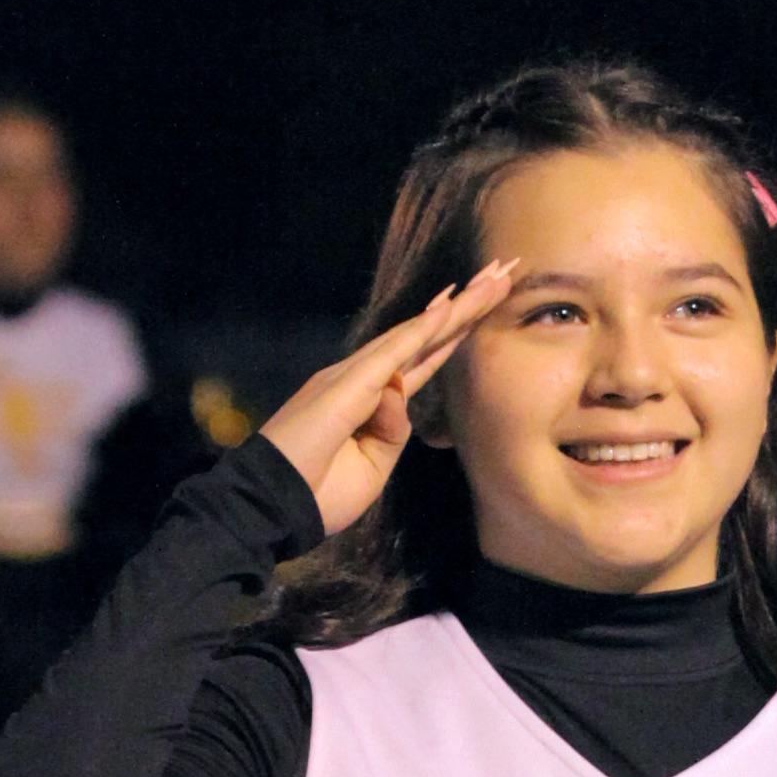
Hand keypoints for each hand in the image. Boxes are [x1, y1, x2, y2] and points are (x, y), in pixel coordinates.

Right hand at [261, 268, 514, 537]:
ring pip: (417, 332)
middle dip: (466, 306)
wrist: (275, 505)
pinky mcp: (351, 383)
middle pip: (425, 335)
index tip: (479, 307)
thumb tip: (399, 393)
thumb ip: (393, 431)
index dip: (451, 336)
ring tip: (495, 276)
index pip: (421, 360)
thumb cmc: (319, 494)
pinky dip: (425, 327)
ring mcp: (356, 375)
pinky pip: (395, 349)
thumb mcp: (374, 468)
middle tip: (501, 271)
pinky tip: (451, 305)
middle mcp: (364, 378)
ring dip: (459, 306)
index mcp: (372, 402)